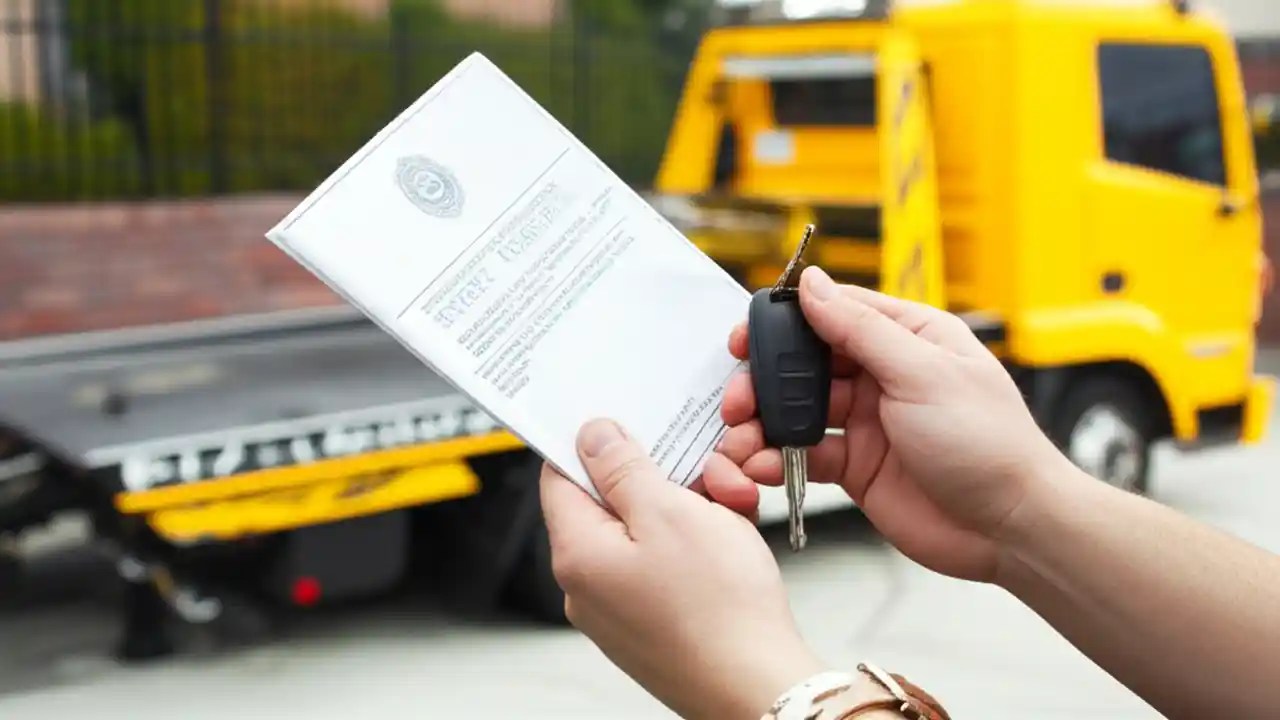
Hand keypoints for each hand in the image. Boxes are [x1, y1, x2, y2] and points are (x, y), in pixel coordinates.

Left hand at [540, 419, 826, 719]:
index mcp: (577, 553)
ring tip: (730, 517)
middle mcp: (587, 585)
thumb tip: (592, 436)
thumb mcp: (669, 512)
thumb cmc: (719, 610)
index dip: (595, 442)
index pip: (560, 474)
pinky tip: (730, 547)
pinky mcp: (653, 623)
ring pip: (646, 530)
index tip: (631, 424)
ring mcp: (619, 608)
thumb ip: (623, 467)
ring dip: (689, 511)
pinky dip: (697, 546)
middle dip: (662, 479)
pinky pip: (665, 564)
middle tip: (707, 478)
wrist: (760, 687)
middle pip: (611, 501)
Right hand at [711, 267, 1069, 581]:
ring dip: (765, 423)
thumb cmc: (989, 443)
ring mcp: (868, 422)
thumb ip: (860, 328)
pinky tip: (762, 467)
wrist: (1010, 528)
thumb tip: (812, 284)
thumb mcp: (921, 373)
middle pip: (805, 363)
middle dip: (765, 380)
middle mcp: (884, 375)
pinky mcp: (857, 467)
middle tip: (738, 398)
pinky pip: (804, 455)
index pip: (834, 312)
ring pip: (798, 411)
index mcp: (907, 337)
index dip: (785, 321)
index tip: (746, 335)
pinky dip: (777, 459)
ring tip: (742, 441)